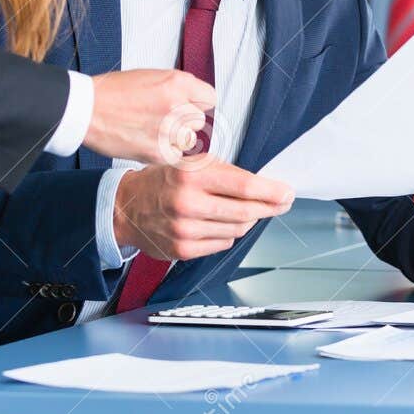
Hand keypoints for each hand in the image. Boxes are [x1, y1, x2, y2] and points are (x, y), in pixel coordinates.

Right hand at [84, 69, 216, 163]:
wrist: (85, 110)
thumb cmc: (112, 92)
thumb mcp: (151, 77)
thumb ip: (176, 88)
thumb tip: (194, 100)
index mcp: (177, 82)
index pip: (209, 98)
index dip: (197, 103)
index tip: (189, 107)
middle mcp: (177, 105)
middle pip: (200, 120)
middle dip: (185, 122)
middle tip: (164, 120)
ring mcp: (168, 130)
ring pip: (188, 140)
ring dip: (176, 139)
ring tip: (154, 131)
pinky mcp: (158, 151)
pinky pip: (174, 155)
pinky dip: (164, 152)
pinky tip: (147, 141)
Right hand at [113, 160, 292, 261]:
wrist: (125, 208)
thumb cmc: (162, 181)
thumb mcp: (190, 163)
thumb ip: (225, 173)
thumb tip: (264, 185)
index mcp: (191, 176)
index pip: (244, 186)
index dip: (272, 191)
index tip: (287, 193)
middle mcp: (188, 204)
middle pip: (246, 212)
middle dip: (270, 208)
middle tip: (281, 203)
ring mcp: (185, 230)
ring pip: (237, 230)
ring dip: (249, 221)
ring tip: (248, 211)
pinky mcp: (183, 250)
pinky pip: (222, 244)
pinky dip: (229, 234)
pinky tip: (222, 223)